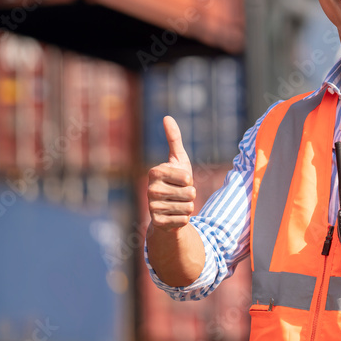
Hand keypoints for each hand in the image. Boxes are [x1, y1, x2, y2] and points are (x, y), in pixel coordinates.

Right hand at [147, 116, 196, 231]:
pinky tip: (174, 216)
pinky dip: (183, 218)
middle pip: (190, 193)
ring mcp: (152, 207)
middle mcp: (150, 189)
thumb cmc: (176, 180)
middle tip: (179, 194)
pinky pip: (183, 220)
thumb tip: (166, 117)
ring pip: (188, 207)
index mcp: (155, 172)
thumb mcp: (178, 159)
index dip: (189, 180)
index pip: (187, 177)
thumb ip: (174, 138)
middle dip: (190, 194)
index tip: (180, 180)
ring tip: (177, 204)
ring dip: (188, 206)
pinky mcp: (157, 223)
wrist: (168, 209)